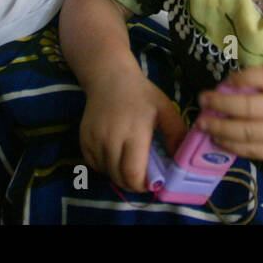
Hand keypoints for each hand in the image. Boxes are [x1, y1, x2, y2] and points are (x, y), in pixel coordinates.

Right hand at [78, 71, 186, 192]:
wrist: (109, 77)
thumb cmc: (141, 94)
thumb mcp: (165, 109)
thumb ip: (176, 134)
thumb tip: (179, 159)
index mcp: (134, 132)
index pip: (132, 172)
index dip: (141, 185)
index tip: (151, 183)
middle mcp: (110, 138)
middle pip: (118, 177)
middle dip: (132, 184)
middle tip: (142, 179)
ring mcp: (94, 139)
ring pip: (106, 172)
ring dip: (118, 175)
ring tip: (129, 165)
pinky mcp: (83, 139)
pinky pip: (94, 164)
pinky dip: (105, 167)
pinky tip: (115, 157)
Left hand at [196, 65, 262, 162]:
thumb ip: (259, 80)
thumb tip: (225, 87)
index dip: (241, 78)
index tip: (224, 82)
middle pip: (249, 107)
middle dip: (220, 104)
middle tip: (202, 101)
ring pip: (245, 132)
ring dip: (218, 127)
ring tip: (201, 122)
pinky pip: (248, 150)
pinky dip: (228, 144)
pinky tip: (216, 137)